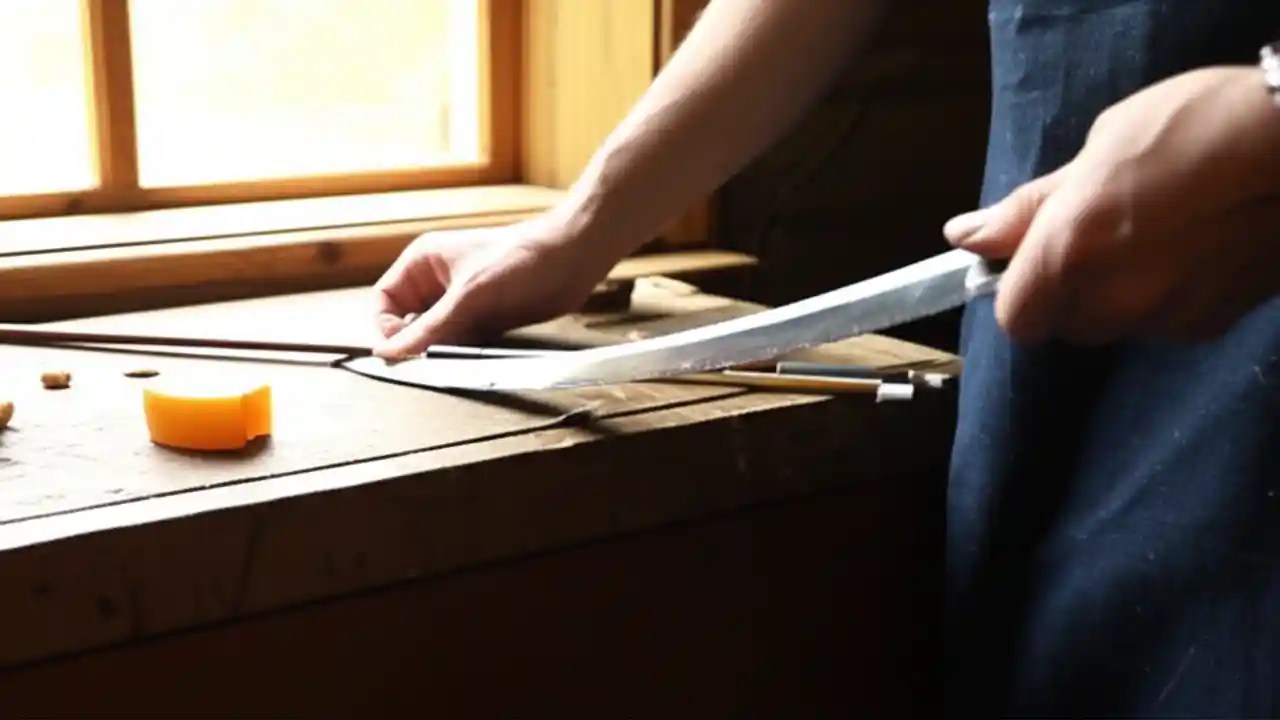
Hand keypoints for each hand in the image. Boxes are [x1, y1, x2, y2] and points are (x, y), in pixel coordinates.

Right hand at [371, 211, 620, 358]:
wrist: (574, 258)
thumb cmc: (523, 261)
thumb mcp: (469, 298)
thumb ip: (428, 329)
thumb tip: (387, 354)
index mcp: (423, 262)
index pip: (384, 301)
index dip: (388, 328)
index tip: (404, 351)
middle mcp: (438, 280)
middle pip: (409, 321)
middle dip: (419, 341)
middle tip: (435, 359)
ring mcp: (462, 299)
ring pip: (437, 335)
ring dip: (445, 349)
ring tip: (463, 352)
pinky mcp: (486, 316)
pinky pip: (463, 341)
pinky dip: (466, 352)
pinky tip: (480, 353)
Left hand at [944, 66, 1279, 344]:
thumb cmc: (1199, 126)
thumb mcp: (1100, 147)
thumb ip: (1030, 206)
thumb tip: (966, 236)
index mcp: (1069, 253)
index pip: (1014, 318)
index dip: (1017, 292)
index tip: (1030, 261)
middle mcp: (1111, 300)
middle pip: (1063, 324)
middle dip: (1069, 289)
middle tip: (1100, 231)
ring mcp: (1163, 319)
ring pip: (1113, 325)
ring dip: (1117, 295)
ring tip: (1154, 233)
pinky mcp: (1208, 326)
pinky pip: (1162, 323)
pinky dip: (1165, 297)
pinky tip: (1193, 248)